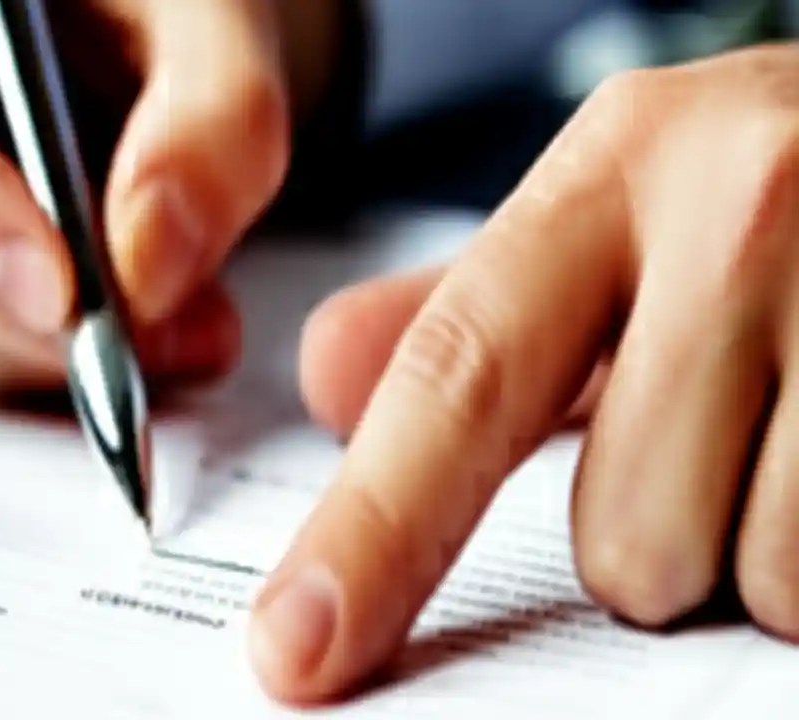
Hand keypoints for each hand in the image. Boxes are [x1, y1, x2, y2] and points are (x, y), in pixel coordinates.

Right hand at [0, 0, 339, 391]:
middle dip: (12, 320)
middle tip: (156, 335)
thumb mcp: (200, 8)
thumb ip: (212, 112)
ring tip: (155, 332)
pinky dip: (5, 358)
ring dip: (19, 355)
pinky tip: (94, 333)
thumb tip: (153, 262)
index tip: (63, 295)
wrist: (114, 6)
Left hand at [252, 42, 798, 704]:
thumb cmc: (775, 196)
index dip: (369, 535)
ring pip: (759, 579)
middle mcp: (746, 207)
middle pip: (624, 539)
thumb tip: (329, 384)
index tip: (296, 650)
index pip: (457, 383)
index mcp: (616, 167)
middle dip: (653, 537)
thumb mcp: (613, 211)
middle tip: (710, 436)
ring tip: (796, 434)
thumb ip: (461, 307)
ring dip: (760, 549)